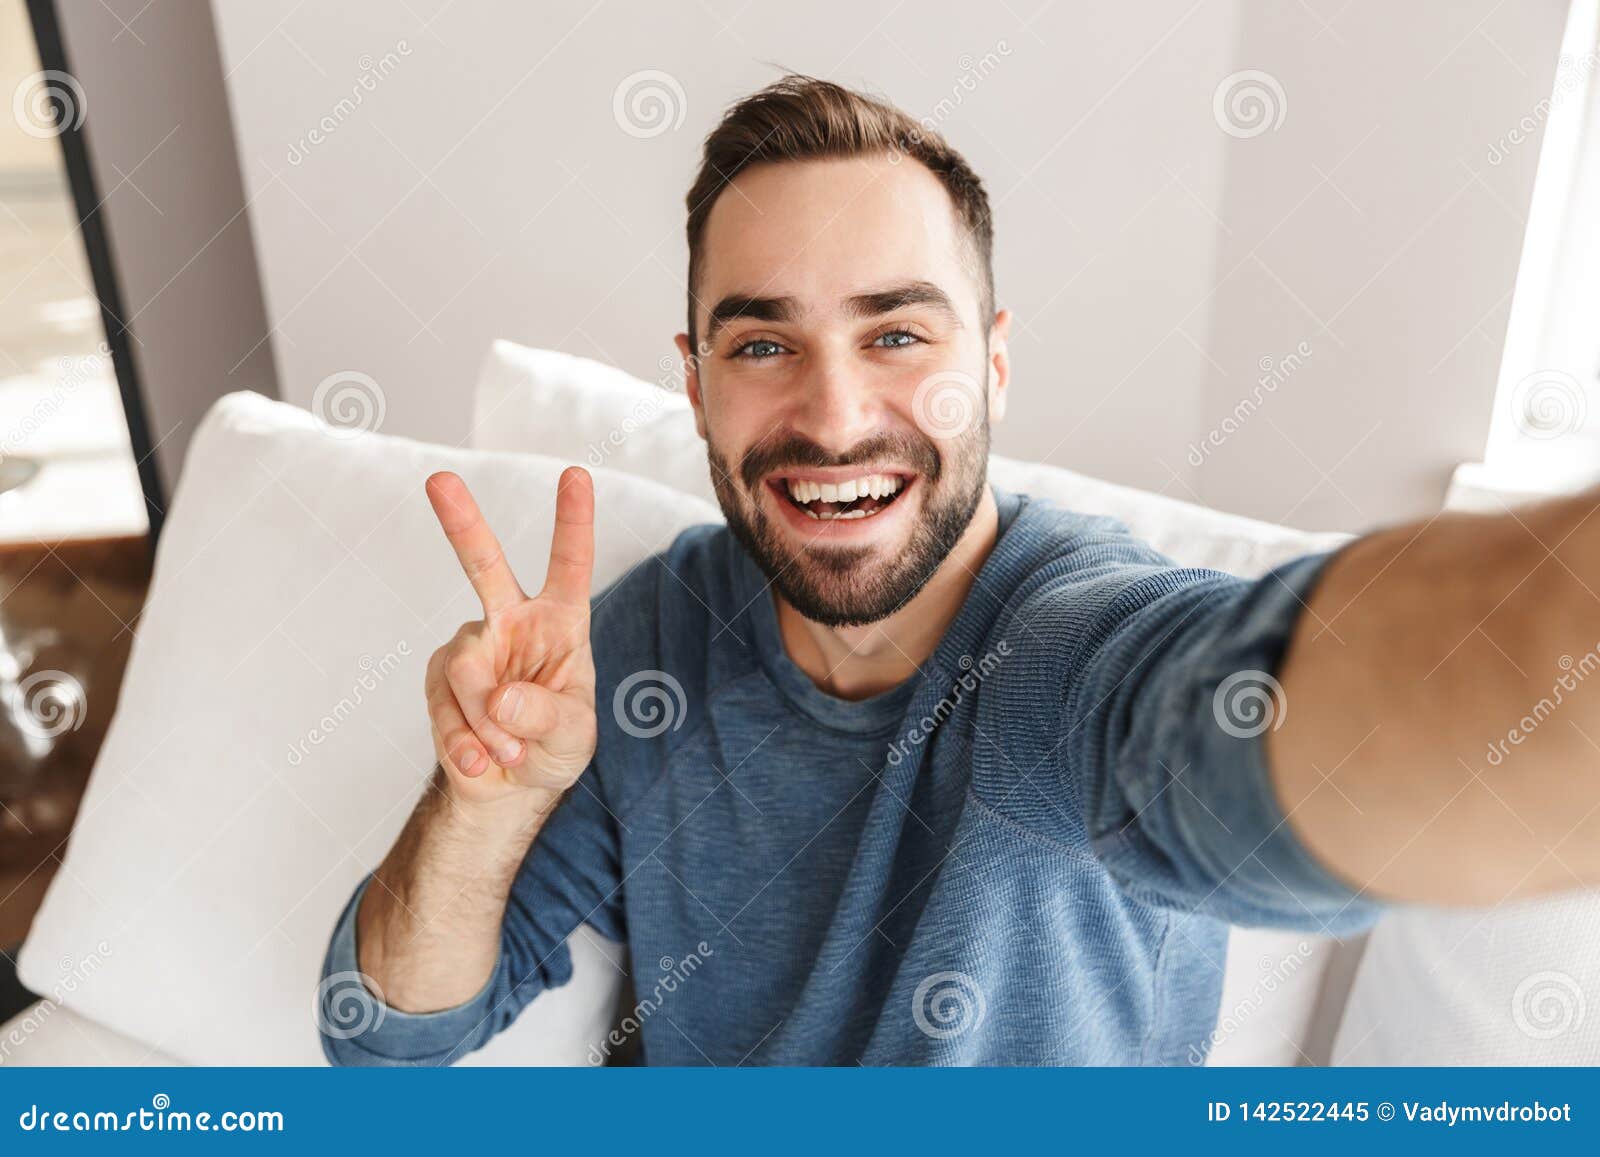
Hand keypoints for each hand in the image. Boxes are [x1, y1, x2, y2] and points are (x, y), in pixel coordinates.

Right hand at [423, 467, 596, 805]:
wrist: (509, 785)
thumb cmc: (554, 745)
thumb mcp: (573, 737)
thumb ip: (546, 715)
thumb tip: (500, 698)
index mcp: (559, 621)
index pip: (570, 564)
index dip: (574, 520)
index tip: (576, 473)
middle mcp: (511, 620)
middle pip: (484, 565)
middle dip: (460, 522)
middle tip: (438, 480)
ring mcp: (470, 646)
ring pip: (467, 674)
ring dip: (490, 727)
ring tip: (510, 750)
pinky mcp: (439, 678)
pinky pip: (447, 710)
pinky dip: (468, 744)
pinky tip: (482, 760)